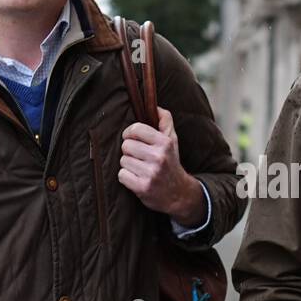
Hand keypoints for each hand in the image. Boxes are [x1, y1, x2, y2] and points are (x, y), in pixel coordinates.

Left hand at [119, 107, 205, 225]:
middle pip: (126, 145)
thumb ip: (165, 121)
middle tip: (140, 157)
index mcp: (165, 143)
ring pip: (123, 161)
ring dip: (128, 165)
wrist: (179, 193)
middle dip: (130, 151)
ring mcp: (151, 173)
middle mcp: (159, 157)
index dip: (130, 133)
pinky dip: (126, 177)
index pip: (136, 129)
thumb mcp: (173, 140)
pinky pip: (122, 175)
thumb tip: (155, 106)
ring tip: (140, 169)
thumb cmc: (171, 163)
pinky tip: (137, 179)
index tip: (132, 138)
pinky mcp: (142, 187)